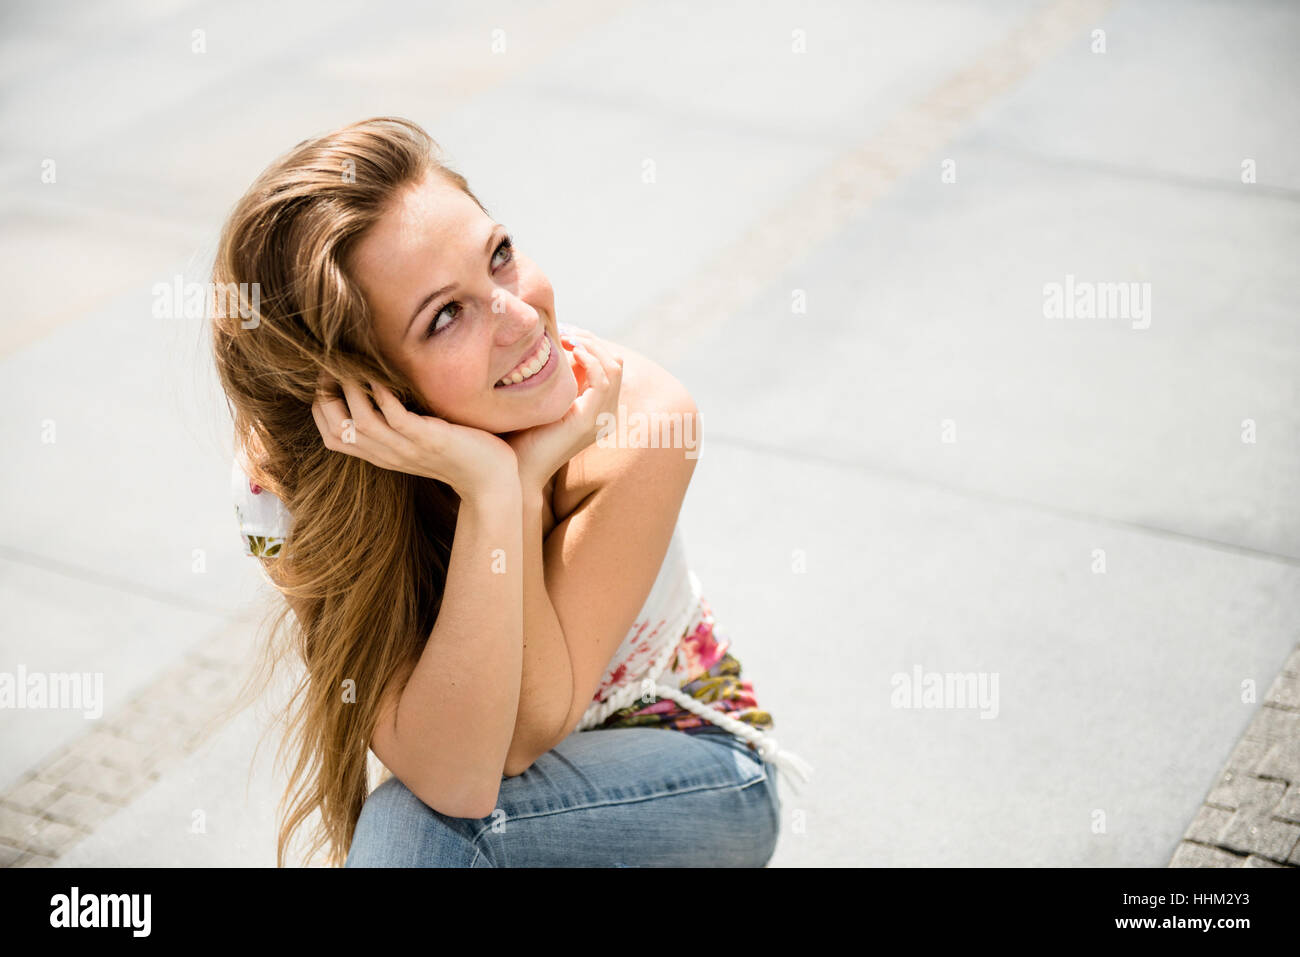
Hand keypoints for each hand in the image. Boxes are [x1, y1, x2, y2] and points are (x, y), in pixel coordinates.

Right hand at [312, 373, 517, 498]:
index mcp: (381, 455)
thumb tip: (377, 388)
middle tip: (332, 366)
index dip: (320, 407)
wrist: (490, 479)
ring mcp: (407, 448)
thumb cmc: (456, 452)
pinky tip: (381, 376)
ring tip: (351, 365)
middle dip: (327, 395)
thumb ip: (395, 423)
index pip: (332, 437)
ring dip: (351, 390)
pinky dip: (384, 395)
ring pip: (360, 423)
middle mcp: (388, 454)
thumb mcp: (416, 439)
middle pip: (337, 430)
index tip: (324, 379)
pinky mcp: (429, 440)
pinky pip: (396, 417)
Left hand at [502, 330, 623, 492]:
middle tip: (564, 332)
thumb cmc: (520, 434)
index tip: (563, 332)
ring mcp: (601, 419)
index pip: (608, 365)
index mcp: (597, 409)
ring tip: (566, 339)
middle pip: (615, 362)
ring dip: (591, 346)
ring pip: (614, 367)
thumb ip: (555, 376)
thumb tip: (553, 340)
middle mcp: (605, 414)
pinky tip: (569, 352)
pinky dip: (589, 360)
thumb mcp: (543, 396)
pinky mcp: (590, 421)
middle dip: (591, 340)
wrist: (515, 469)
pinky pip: (603, 379)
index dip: (589, 343)